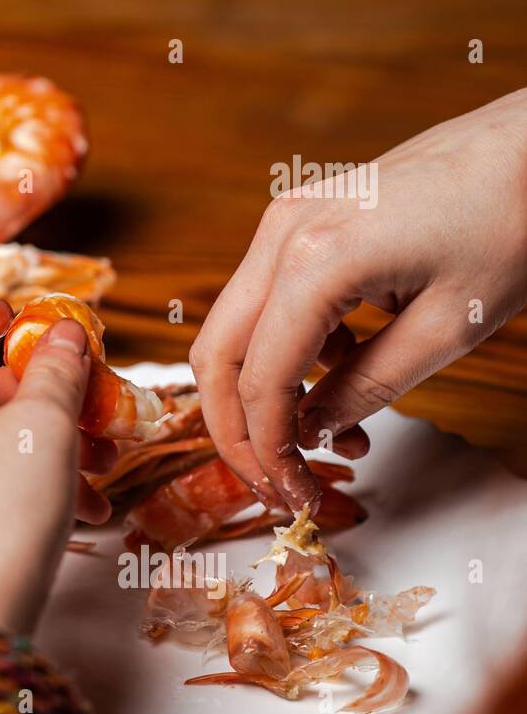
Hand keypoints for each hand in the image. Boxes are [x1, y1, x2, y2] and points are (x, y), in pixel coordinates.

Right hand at [190, 87, 526, 513]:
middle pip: (216, 355)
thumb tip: (310, 432)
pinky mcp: (297, 220)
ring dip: (261, 394)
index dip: (269, 449)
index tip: (292, 493)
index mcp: (315, 259)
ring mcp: (283, 220)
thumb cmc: (509, 223)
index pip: (259, 379)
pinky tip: (340, 374)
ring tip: (327, 433)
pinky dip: (284, 353)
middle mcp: (281, 233)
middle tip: (277, 479)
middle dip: (238, 429)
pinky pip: (263, 302)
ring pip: (231, 330)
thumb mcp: (448, 329)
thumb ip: (367, 386)